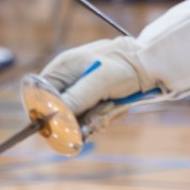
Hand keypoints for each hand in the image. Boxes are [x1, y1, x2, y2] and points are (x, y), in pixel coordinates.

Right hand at [38, 37, 157, 117]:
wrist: (149, 64)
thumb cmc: (124, 67)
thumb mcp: (100, 82)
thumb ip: (77, 97)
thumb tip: (55, 114)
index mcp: (61, 69)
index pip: (40, 96)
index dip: (49, 113)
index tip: (67, 125)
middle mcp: (66, 78)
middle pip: (59, 110)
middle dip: (79, 118)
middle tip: (99, 115)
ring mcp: (79, 87)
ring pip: (76, 115)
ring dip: (95, 117)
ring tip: (112, 106)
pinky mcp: (92, 95)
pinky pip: (89, 114)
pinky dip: (103, 114)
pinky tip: (115, 106)